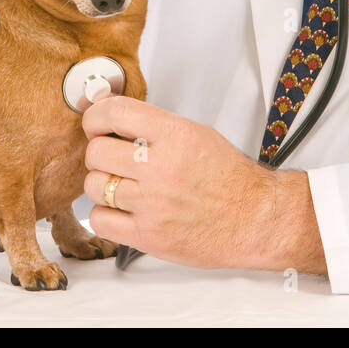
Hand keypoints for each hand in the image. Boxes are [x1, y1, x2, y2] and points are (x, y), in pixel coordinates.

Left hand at [80, 95, 314, 271]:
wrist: (255, 219)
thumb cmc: (229, 178)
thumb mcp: (196, 133)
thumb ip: (153, 123)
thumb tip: (110, 111)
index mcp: (175, 135)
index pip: (114, 112)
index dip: (95, 117)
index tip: (95, 124)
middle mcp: (162, 168)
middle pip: (96, 152)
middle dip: (99, 153)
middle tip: (111, 157)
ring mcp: (152, 204)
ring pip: (94, 185)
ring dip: (102, 184)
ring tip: (122, 185)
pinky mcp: (148, 236)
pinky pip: (100, 219)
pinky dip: (105, 214)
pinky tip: (122, 209)